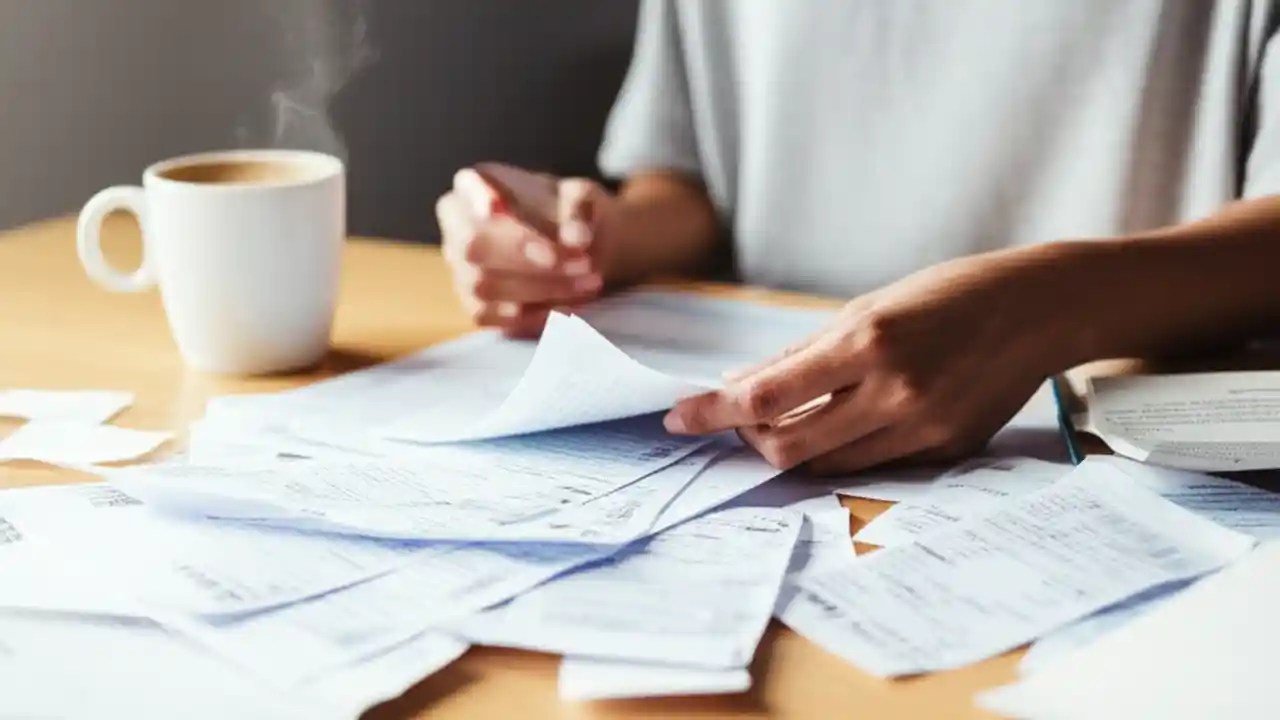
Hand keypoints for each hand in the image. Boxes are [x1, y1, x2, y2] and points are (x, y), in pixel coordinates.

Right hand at [436, 162, 618, 337]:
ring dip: (540, 288)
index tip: (496, 208)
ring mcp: (460, 269)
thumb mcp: (582, 198)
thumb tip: (579, 238)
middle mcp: (458, 226)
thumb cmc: (569, 211)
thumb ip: (580, 209)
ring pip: (483, 284)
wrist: (576, 248)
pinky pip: (491, 315)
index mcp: (478, 184)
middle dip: (526, 256)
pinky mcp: (474, 304)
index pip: (466, 185)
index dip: (476, 198)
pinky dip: (531, 314)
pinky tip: (568, 306)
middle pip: (473, 244)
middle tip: (582, 262)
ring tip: (589, 283)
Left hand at [663, 248, 1070, 473]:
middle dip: (747, 439)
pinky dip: (840, 449)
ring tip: (781, 420)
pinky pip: (871, 464)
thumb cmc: (947, 295)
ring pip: (826, 464)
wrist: (1039, 310)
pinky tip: (841, 422)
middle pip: (788, 447)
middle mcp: (894, 393)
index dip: (714, 412)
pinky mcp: (945, 452)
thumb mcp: (868, 307)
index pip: (767, 397)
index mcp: (868, 343)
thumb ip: (802, 353)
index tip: (679, 416)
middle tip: (733, 421)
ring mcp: (923, 429)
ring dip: (790, 447)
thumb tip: (740, 385)